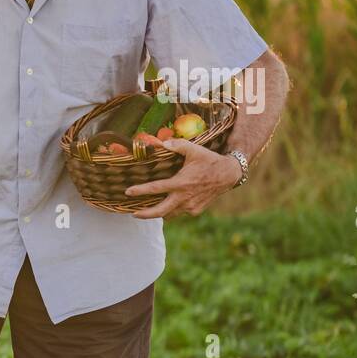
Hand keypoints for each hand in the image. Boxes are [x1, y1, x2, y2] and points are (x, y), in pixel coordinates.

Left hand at [126, 138, 242, 219]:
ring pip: (169, 214)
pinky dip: (172, 210)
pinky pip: (179, 212)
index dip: (140, 191)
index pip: (156, 188)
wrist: (229, 174)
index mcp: (181, 183)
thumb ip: (177, 145)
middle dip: (145, 214)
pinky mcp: (196, 210)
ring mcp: (191, 206)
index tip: (127, 192)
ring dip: (158, 212)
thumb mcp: (194, 149)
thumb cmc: (209, 160)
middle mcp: (184, 197)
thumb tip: (161, 143)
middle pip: (160, 211)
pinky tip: (168, 204)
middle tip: (133, 214)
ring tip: (147, 210)